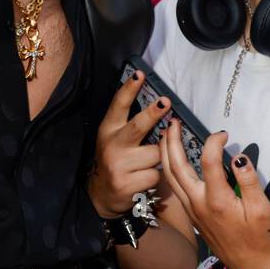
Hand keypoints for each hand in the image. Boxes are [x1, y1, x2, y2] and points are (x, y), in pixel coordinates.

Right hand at [89, 68, 168, 216]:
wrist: (103, 194)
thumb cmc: (117, 159)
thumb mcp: (115, 138)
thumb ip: (131, 124)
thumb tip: (161, 105)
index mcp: (108, 129)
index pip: (118, 105)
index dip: (129, 89)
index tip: (139, 74)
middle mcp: (112, 145)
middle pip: (138, 126)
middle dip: (153, 113)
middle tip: (166, 101)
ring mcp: (119, 165)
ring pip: (155, 153)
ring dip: (158, 157)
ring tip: (147, 162)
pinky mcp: (127, 184)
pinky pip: (156, 174)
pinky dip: (155, 176)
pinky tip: (144, 178)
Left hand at [160, 120, 269, 268]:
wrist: (251, 266)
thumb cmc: (260, 237)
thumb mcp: (261, 209)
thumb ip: (248, 181)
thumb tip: (237, 156)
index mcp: (216, 200)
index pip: (208, 161)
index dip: (214, 142)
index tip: (224, 134)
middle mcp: (198, 203)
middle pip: (176, 167)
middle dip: (172, 142)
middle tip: (173, 122)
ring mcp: (192, 209)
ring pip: (171, 177)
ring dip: (166, 153)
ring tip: (167, 134)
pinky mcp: (192, 214)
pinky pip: (174, 187)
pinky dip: (169, 168)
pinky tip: (171, 159)